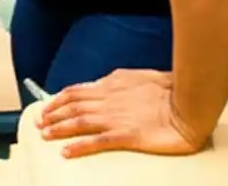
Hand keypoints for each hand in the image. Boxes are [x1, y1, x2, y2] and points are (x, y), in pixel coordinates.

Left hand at [36, 69, 206, 157]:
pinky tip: (66, 152)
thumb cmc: (171, 90)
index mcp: (113, 84)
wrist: (188, 105)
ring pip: (79, 122)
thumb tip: (109, 79)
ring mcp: (116, 117)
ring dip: (59, 128)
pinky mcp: (125, 135)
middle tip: (39, 121)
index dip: (60, 98)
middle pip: (73, 106)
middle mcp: (110, 99)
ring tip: (45, 135)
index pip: (78, 90)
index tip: (48, 105)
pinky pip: (96, 141)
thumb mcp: (141, 76)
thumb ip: (122, 79)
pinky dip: (78, 146)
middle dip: (53, 113)